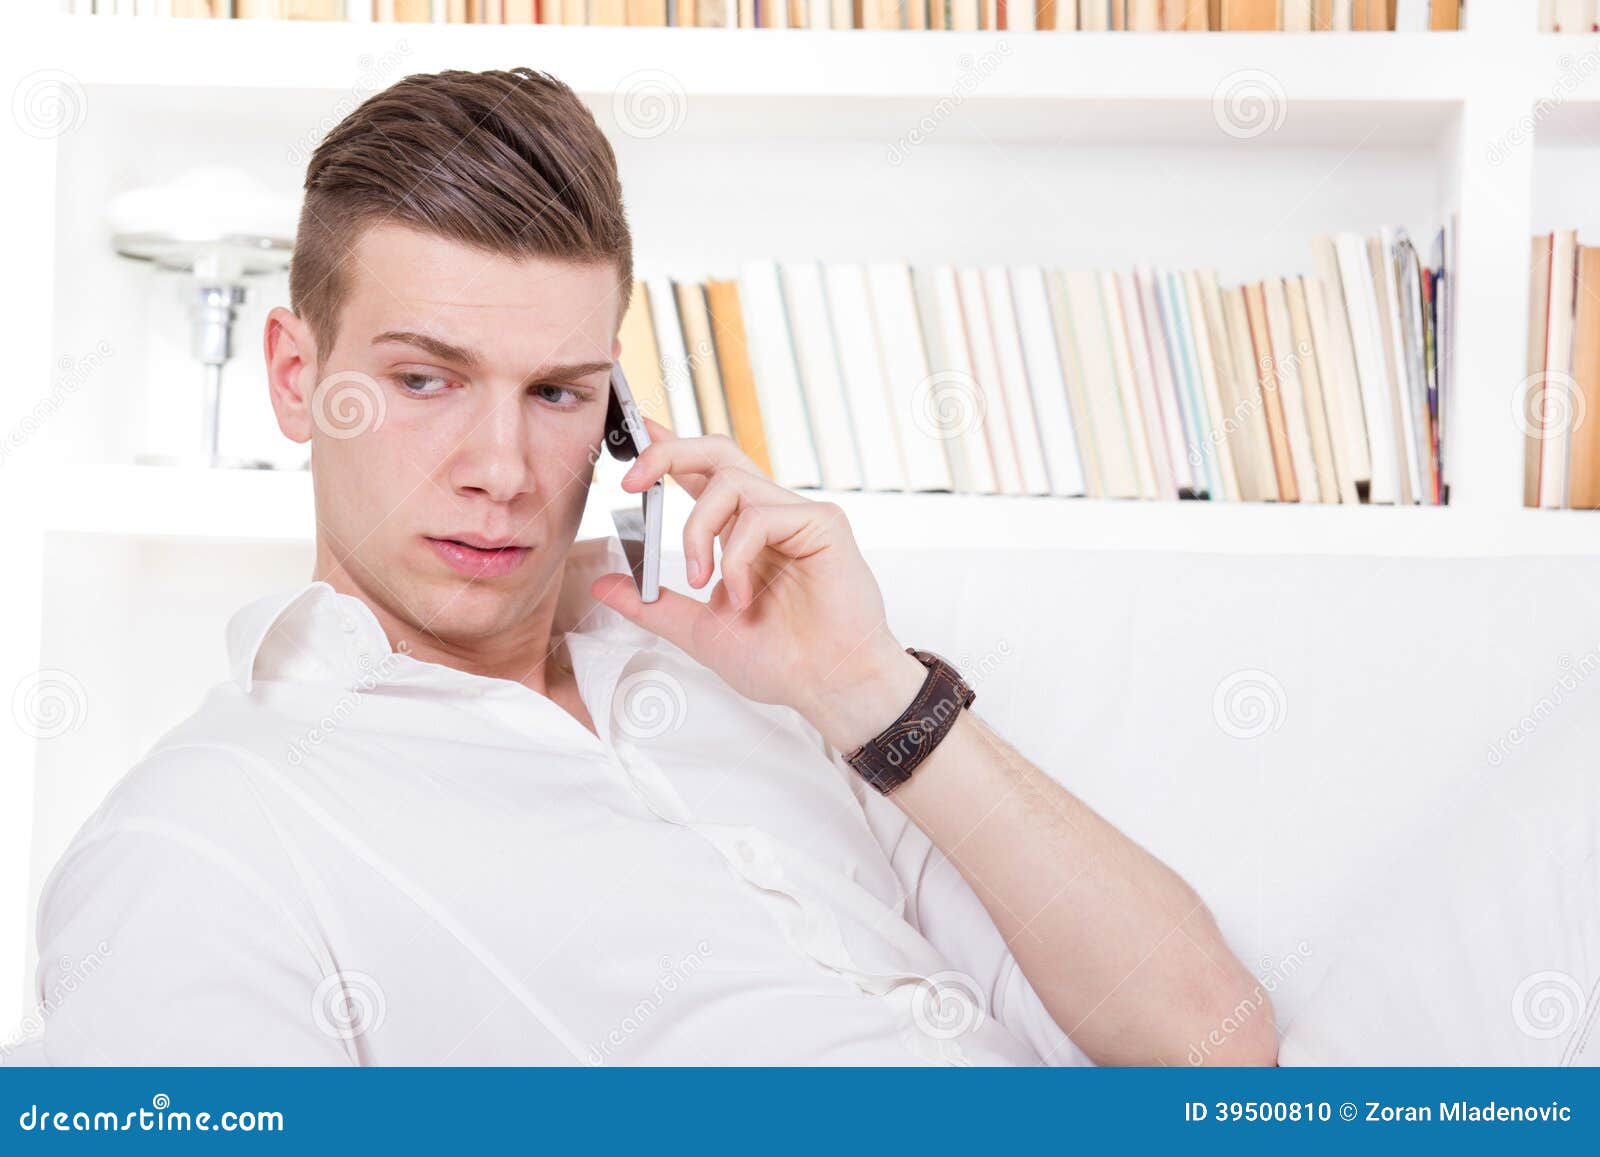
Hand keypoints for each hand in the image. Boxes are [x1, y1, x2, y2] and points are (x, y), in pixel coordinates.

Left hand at [589, 418, 926, 752]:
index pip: (701, 474)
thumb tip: (603, 584)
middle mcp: (768, 515)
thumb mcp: (699, 631)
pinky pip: (760, 516)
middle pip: (717, 452)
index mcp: (741, 532)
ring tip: (702, 581)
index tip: (635, 431)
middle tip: (631, 481)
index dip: (668, 448)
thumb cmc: (782, 661)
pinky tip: (742, 594)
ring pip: (730, 481)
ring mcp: (796, 516)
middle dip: (668, 453)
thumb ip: (652, 605)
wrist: (829, 687)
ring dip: (698, 530)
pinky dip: (736, 557)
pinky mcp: (822, 523)